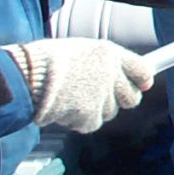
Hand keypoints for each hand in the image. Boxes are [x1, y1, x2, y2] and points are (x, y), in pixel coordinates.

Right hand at [2, 38, 153, 133]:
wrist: (29, 77)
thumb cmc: (47, 61)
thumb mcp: (79, 51)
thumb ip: (100, 62)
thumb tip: (116, 74)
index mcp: (109, 53)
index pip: (142, 69)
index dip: (143, 79)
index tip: (144, 84)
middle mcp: (111, 74)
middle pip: (132, 96)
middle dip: (121, 99)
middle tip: (103, 98)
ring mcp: (102, 96)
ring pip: (110, 111)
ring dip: (95, 110)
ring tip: (73, 99)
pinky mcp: (90, 115)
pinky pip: (91, 123)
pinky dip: (80, 121)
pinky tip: (64, 109)